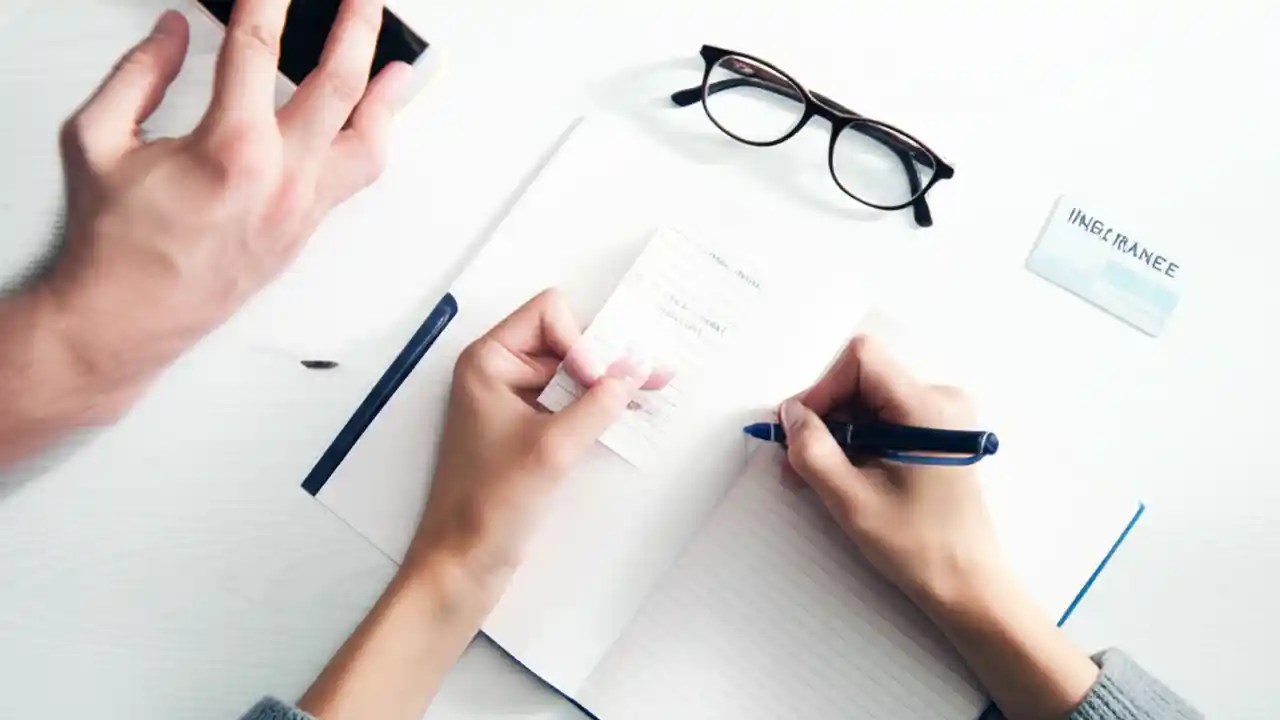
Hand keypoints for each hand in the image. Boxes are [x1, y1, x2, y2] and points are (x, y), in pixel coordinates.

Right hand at [45, 1, 408, 398]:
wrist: (127, 320)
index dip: (268, 3)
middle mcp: (279, 179)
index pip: (257, 51)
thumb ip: (139, 74)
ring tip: (401, 65)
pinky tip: (372, 123)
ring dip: (388, 98)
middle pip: (339, 86)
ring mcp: (300, 209)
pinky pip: (353, 178)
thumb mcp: (98, 140)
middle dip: (357, 29)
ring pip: (368, 142)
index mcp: (230, 150)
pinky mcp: (304, 231)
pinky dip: (369, 141)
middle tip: (364, 1)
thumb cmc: (115, 245)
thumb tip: (173, 32)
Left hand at [410, 289, 657, 583]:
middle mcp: (498, 372)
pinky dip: (597, 405)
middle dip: (605, 357)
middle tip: (653, 374)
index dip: (581, 342)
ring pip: (571, 373)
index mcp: (488, 361)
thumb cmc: (491, 504)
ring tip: (655, 387)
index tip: (592, 384)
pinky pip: (568, 402)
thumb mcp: (553, 447)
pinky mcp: (526, 430)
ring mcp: (512, 401)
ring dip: (607, 382)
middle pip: (565, 340)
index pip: (549, 314)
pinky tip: (630, 408)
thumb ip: (599, 403)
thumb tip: (637, 368)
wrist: (463, 562)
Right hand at [779, 336, 1002, 610]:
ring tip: (814, 476)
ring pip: (868, 401)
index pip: (860, 360)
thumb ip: (813, 451)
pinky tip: (843, 475)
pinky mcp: (937, 433)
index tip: (800, 429)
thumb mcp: (852, 500)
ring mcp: (941, 415)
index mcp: (927, 408)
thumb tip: (789, 414)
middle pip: (862, 380)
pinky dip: (856, 442)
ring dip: (836, 434)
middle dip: (824, 417)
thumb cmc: (917, 545)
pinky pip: (884, 419)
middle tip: (795, 460)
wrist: (967, 582)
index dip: (821, 388)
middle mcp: (940, 399)